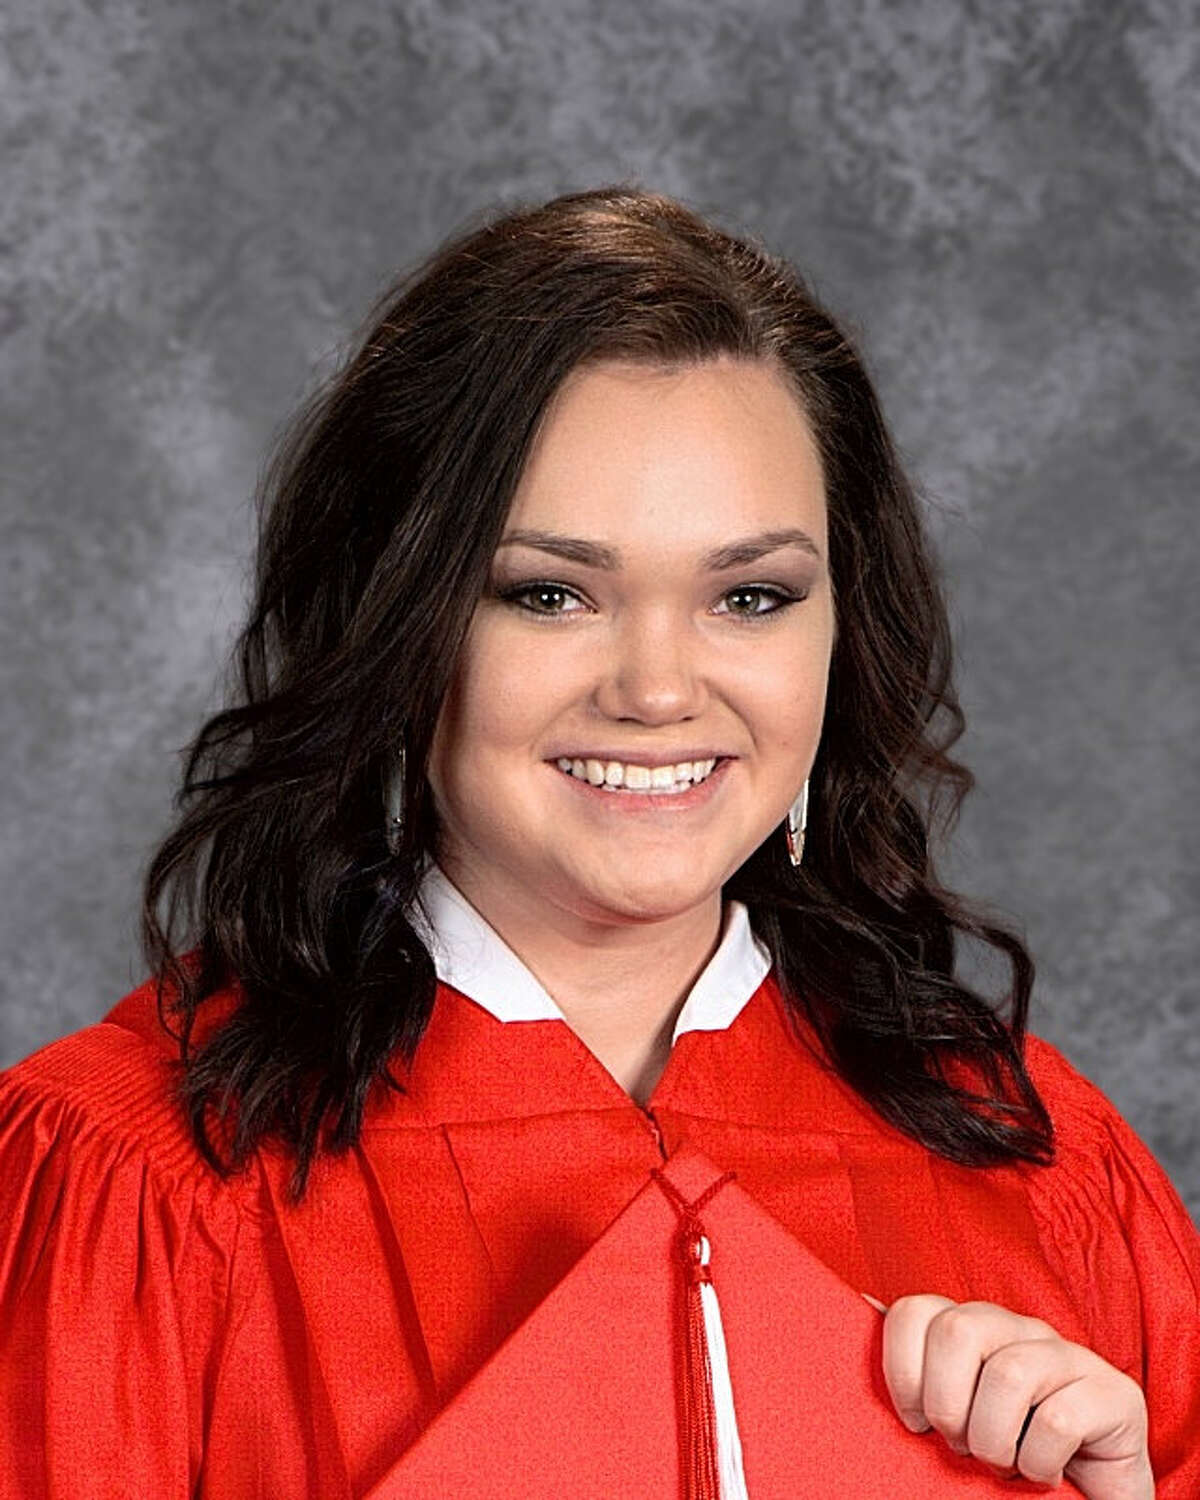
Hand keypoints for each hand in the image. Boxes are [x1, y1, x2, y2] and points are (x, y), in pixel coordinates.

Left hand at [869, 1293, 1152, 1497]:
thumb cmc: (1004, 1459)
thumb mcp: (946, 1416)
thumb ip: (912, 1368)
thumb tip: (856, 1303)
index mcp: (972, 1328)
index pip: (915, 1310)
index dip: (902, 1372)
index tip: (915, 1422)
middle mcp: (1018, 1328)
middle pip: (958, 1329)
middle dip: (948, 1405)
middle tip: (962, 1446)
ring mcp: (1069, 1355)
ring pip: (1008, 1375)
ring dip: (994, 1441)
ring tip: (1003, 1463)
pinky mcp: (1114, 1393)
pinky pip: (1059, 1419)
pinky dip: (1038, 1462)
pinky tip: (1042, 1473)